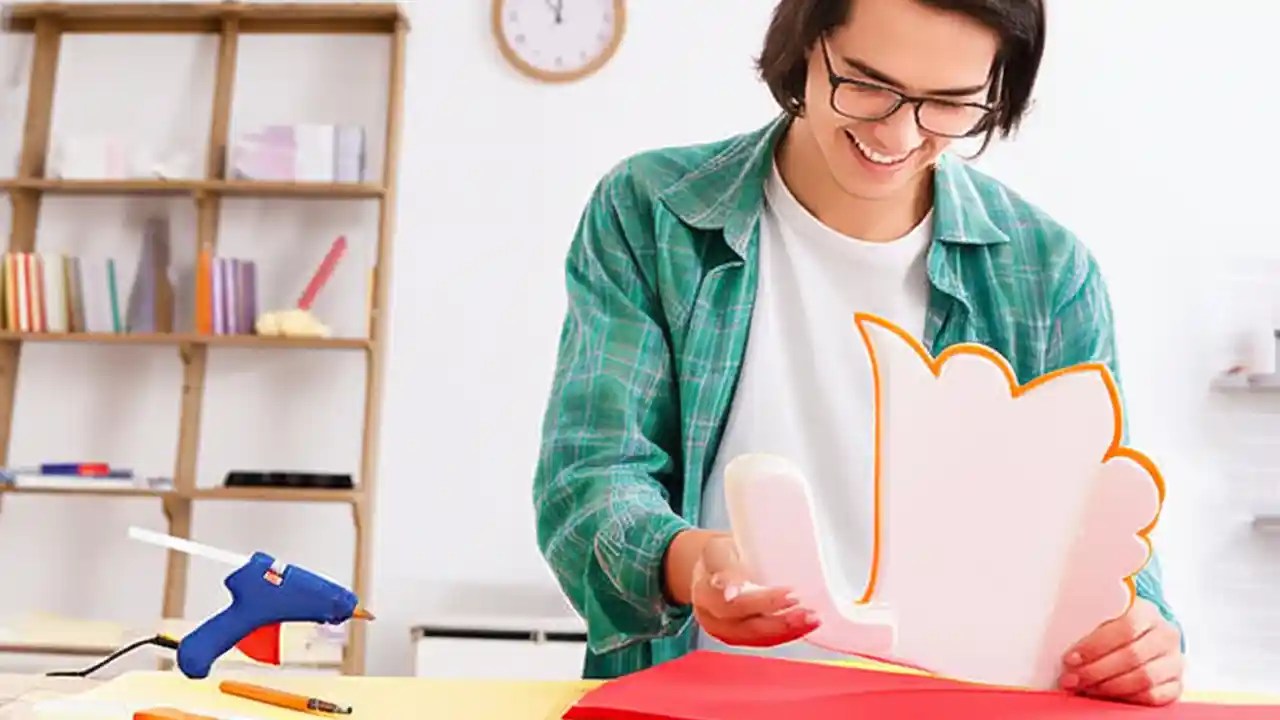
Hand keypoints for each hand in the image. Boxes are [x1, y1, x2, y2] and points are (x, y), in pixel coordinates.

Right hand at [688, 534, 819, 646]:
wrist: (712, 567)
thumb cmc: (720, 554)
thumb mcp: (718, 550)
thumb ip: (725, 567)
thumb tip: (730, 589)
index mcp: (704, 593)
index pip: (733, 603)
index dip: (762, 601)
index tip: (790, 593)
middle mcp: (712, 619)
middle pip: (748, 625)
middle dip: (781, 620)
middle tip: (807, 609)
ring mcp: (726, 632)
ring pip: (758, 637)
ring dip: (788, 630)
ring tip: (813, 619)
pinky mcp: (740, 638)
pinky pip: (764, 641)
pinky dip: (787, 634)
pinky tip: (806, 625)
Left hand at [1058, 598, 1184, 704]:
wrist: (1146, 634)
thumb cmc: (1115, 625)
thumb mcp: (1103, 615)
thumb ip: (1088, 623)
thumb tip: (1059, 642)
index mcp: (1147, 611)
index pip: (1125, 627)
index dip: (1096, 646)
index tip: (1070, 658)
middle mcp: (1166, 635)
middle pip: (1132, 656)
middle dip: (1096, 671)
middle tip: (1071, 679)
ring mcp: (1174, 661)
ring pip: (1144, 678)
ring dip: (1109, 687)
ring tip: (1085, 688)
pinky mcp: (1177, 683)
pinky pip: (1155, 697)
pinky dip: (1127, 698)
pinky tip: (1107, 696)